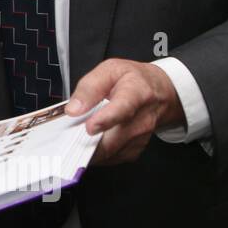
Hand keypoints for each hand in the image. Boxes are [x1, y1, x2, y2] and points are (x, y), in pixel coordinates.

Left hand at [67, 59, 184, 165]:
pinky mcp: (135, 150)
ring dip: (89, 148)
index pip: (123, 109)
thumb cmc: (133, 79)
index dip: (105, 120)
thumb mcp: (110, 69)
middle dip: (86, 142)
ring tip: (77, 136)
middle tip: (68, 137)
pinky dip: (96, 152)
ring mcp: (140, 137)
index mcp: (136, 93)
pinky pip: (110, 158)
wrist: (160, 93)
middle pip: (112, 140)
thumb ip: (90, 87)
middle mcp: (142, 119)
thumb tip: (74, 109)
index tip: (89, 128)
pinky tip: (90, 140)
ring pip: (108, 153)